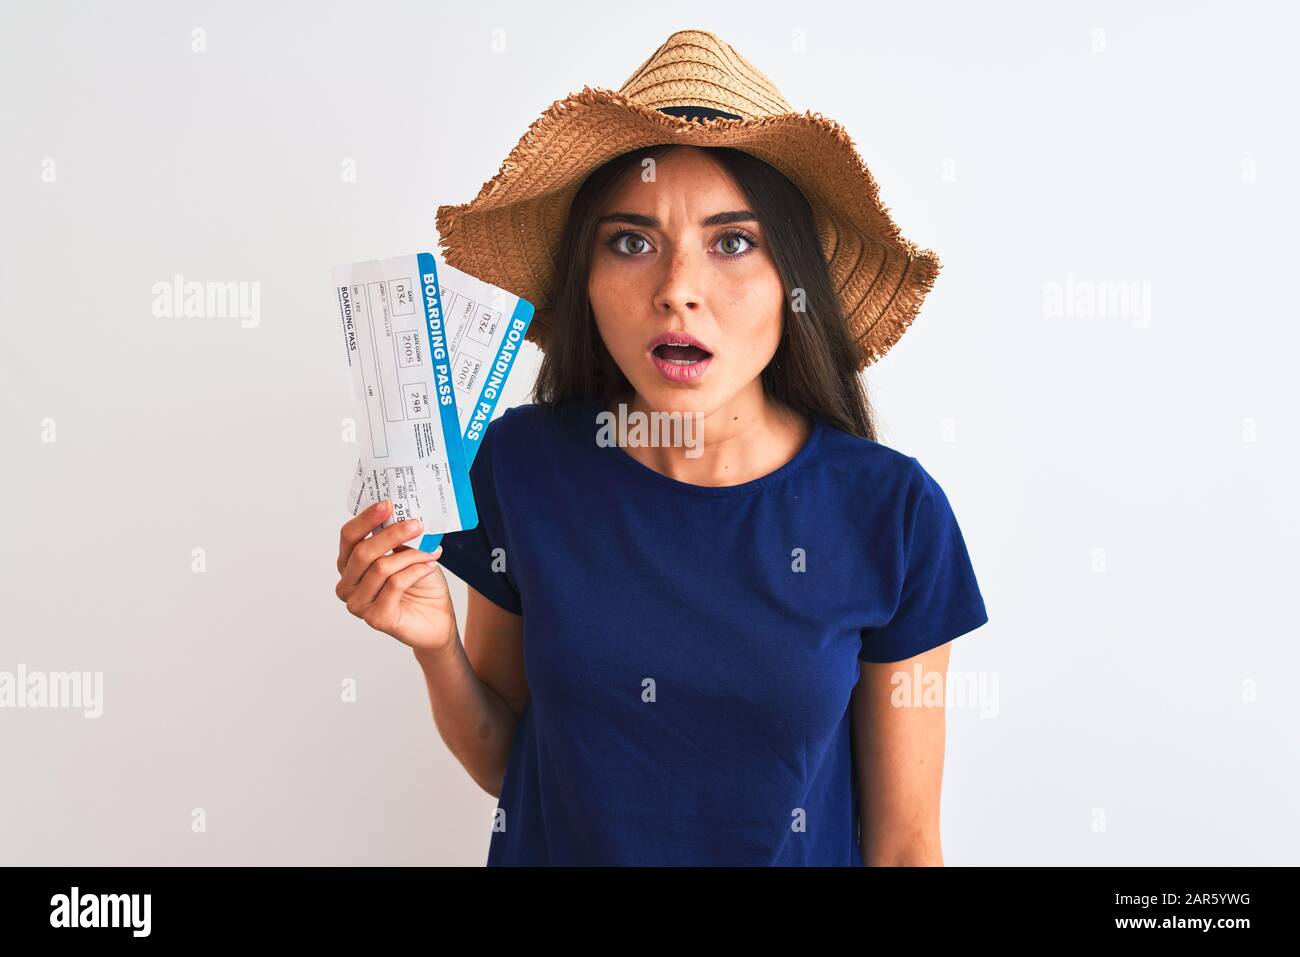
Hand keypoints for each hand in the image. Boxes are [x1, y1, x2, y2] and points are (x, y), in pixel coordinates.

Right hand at [335, 499, 457, 654]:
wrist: (437, 619)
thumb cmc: (420, 585)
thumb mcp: (409, 553)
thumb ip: (398, 538)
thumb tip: (403, 513)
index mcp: (349, 565)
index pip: (349, 536)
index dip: (366, 518)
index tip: (388, 503)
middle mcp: (347, 584)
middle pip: (363, 552)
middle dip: (392, 534)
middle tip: (416, 524)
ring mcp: (358, 604)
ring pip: (381, 567)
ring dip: (411, 555)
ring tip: (432, 551)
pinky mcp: (376, 618)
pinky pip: (395, 584)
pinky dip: (416, 571)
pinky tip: (430, 567)